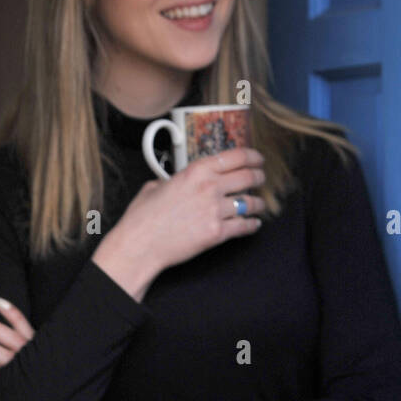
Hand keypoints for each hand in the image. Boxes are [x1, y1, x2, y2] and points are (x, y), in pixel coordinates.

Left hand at [0, 297, 34, 374]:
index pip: (21, 323)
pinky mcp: (12, 380)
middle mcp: (27, 352)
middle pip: (5, 334)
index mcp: (34, 342)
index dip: (10, 311)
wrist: (45, 390)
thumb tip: (2, 321)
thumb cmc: (36, 366)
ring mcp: (19, 366)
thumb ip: (23, 339)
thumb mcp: (35, 350)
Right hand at [92, 147, 267, 300]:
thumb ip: (175, 179)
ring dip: (258, 203)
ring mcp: (215, 210)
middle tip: (261, 178)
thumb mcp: (156, 185)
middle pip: (249, 177)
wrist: (140, 244)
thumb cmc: (143, 217)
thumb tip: (178, 180)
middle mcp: (210, 187)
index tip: (258, 158)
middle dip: (259, 177)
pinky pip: (244, 226)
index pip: (236, 156)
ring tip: (259, 204)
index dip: (253, 156)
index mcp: (197, 171)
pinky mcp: (217, 232)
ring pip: (250, 203)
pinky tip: (253, 223)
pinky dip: (252, 225)